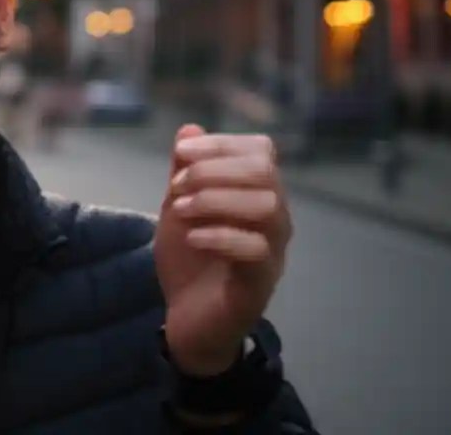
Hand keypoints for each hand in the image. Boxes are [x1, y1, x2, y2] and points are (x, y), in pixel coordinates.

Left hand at [154, 125, 291, 375]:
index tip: (181, 153)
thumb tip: (189, 129)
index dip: (221, 144)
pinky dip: (220, 236)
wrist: (188, 322)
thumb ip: (184, 172)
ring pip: (266, 207)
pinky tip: (192, 238)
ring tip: (180, 210)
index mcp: (257, 195)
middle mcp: (275, 219)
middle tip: (176, 186)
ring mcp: (273, 252)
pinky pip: (256, 250)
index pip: (260, 150)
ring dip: (215, 200)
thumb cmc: (190, 261)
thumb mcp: (178, 208)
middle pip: (265, 173)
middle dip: (214, 170)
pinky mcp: (260, 284)